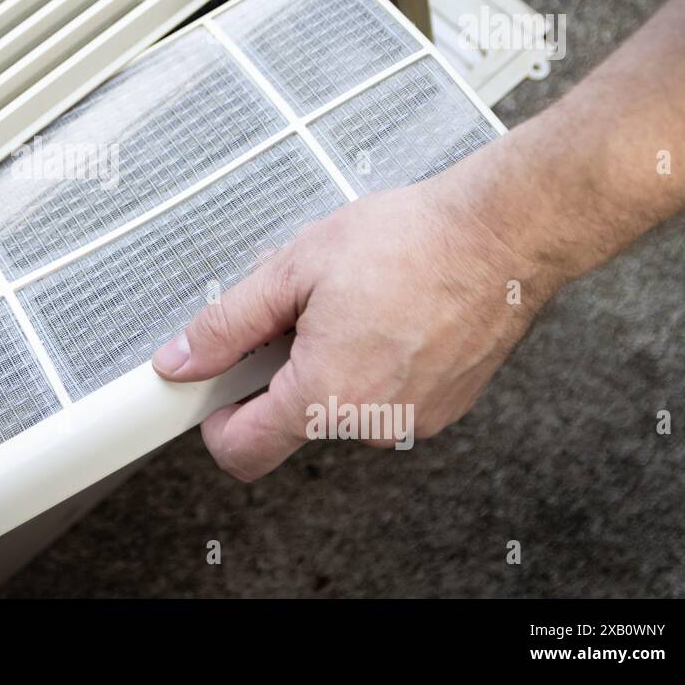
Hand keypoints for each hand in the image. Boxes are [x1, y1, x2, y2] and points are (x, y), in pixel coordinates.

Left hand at [151, 161, 551, 480]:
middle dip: (278, 368)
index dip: (215, 419)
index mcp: (327, 395)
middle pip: (290, 420)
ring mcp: (413, 420)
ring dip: (324, 361)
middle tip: (295, 310)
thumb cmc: (411, 241)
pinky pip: (380, 397)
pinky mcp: (442, 406)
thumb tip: (182, 360)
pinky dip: (367, 363)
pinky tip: (382, 313)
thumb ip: (227, 323)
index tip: (213, 385)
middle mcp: (371, 423)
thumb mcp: (294, 268)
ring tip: (348, 302)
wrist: (502, 233)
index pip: (242, 451)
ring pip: (337, 404)